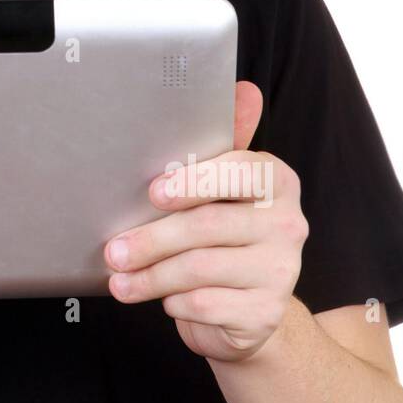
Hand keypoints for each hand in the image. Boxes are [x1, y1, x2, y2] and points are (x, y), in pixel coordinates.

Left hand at [102, 82, 308, 361]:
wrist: (248, 308)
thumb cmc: (222, 236)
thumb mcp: (220, 187)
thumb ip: (220, 143)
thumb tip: (242, 90)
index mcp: (277, 181)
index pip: (239, 172)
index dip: (194, 181)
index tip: (153, 192)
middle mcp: (288, 223)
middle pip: (208, 226)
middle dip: (151, 238)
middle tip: (113, 249)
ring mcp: (282, 271)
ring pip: (200, 269)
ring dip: (150, 276)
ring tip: (119, 280)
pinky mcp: (266, 313)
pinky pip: (205, 304)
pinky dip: (174, 303)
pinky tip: (163, 299)